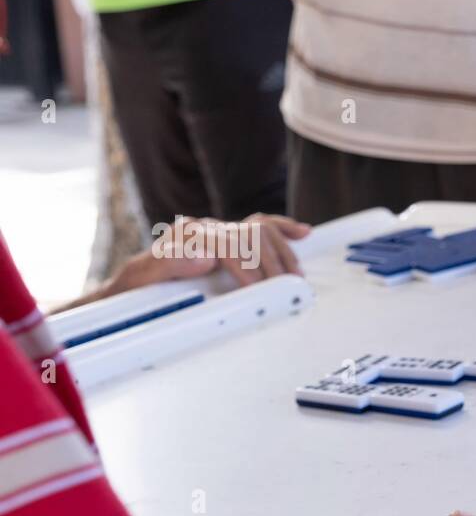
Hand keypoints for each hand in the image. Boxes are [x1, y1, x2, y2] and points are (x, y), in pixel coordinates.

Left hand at [129, 214, 308, 288]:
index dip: (247, 268)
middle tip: (284, 287)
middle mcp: (206, 229)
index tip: (260, 289)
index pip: (228, 244)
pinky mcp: (230, 237)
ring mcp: (220, 231)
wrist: (133, 284)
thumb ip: (170, 264)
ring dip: (282, 251)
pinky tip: (302, 233)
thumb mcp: (143, 278)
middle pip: (250, 236)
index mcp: (188, 236)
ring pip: (261, 230)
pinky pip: (261, 226)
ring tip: (294, 275)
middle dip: (271, 263)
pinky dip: (284, 228)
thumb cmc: (139, 286)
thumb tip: (205, 256)